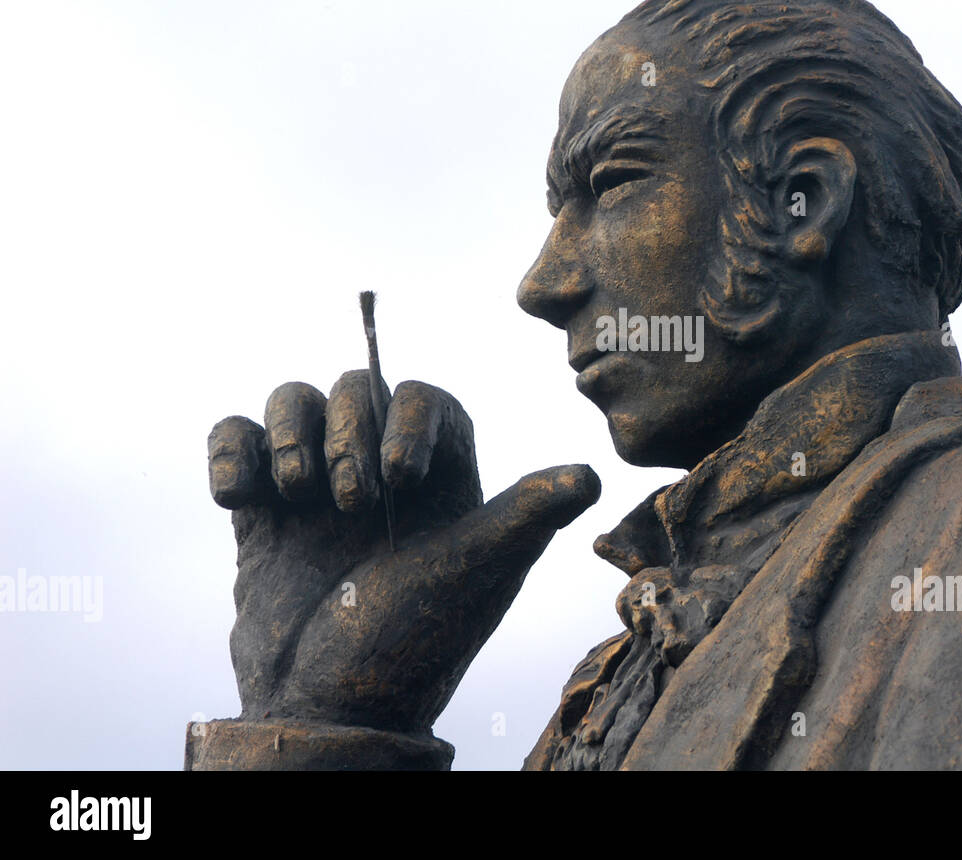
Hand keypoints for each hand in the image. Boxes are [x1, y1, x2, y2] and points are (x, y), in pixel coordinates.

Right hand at [207, 370, 598, 733]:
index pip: (427, 398)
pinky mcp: (261, 511)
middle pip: (357, 387)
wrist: (323, 712)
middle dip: (348, 430)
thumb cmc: (411, 647)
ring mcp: (317, 488)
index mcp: (441, 482)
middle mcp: (379, 473)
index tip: (401, 476)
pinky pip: (237, 438)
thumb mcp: (474, 576)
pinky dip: (231, 449)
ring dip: (289, 430)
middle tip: (351, 505)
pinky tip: (238, 498)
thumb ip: (525, 518)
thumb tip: (593, 475)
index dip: (409, 415)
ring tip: (297, 493)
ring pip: (294, 399)